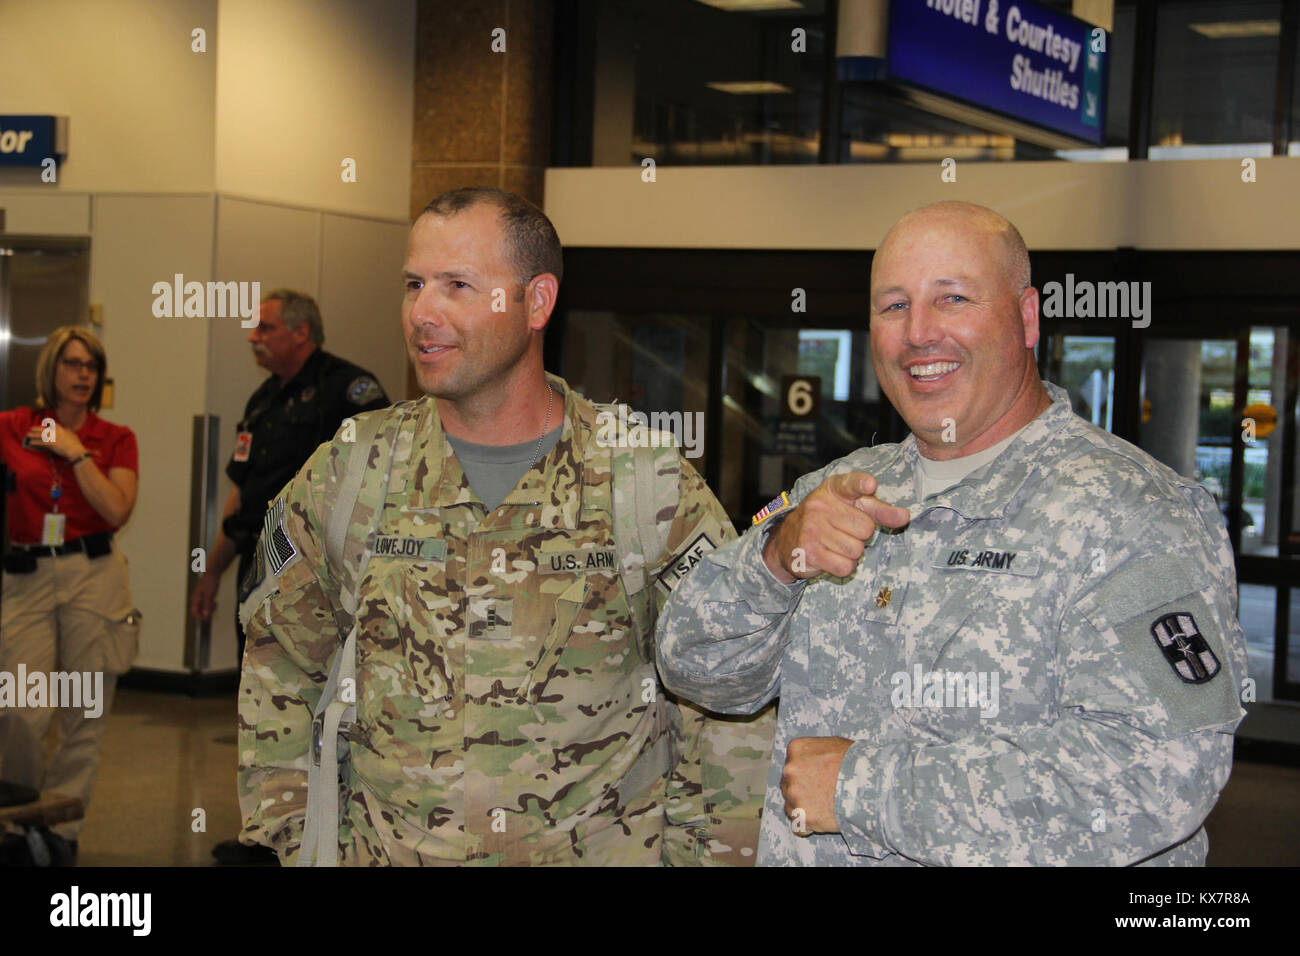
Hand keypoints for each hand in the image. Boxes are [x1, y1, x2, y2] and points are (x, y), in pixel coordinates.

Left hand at [25, 423, 86, 461]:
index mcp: (61, 429)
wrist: (75, 450)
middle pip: (43, 429)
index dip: (47, 422)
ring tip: (28, 435)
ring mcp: (52, 438)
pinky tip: (30, 442)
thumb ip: (68, 431)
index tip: (44, 422)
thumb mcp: (73, 435)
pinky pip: (40, 443)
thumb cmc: (76, 443)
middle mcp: (55, 432)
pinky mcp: (50, 444)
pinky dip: (35, 442)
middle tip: (30, 428)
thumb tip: (67, 428)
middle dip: (36, 429)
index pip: (53, 424)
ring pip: (40, 436)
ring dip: (33, 435)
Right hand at [190, 572, 220, 620]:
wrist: (212, 573)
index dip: (200, 617)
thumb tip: (206, 615)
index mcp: (195, 599)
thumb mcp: (209, 596)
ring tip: (214, 604)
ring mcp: (200, 597)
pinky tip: (214, 601)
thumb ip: (207, 606)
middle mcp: (196, 599)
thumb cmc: (210, 582)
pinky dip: (210, 605)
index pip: (194, 612)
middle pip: (199, 611)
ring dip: (209, 609)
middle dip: (206, 612)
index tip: (207, 617)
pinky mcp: (204, 596)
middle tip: (213, 609)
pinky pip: (206, 604)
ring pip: (203, 608)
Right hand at [763, 472, 909, 582]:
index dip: (861, 484)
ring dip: (852, 553)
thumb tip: (905, 517)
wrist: (788, 539)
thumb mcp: (852, 507)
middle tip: (844, 532)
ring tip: (836, 545)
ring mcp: (811, 529)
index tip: (871, 485)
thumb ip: (880, 510)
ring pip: (856, 551)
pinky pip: (844, 567)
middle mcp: (820, 506)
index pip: (850, 484)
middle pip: (865, 529)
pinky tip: (830, 557)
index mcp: (833, 489)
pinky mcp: (808, 552)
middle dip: (861, 536)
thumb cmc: (828, 519)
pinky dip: (843, 567)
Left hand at [781, 736, 852, 833]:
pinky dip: (809, 826)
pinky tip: (823, 819)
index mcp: (797, 750)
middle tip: (822, 796)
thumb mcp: (834, 745)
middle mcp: (790, 770)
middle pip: (789, 786)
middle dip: (802, 792)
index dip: (805, 774)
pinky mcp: (802, 816)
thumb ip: (815, 753)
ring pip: (791, 806)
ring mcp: (795, 794)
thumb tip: (813, 760)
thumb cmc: (857, 762)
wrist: (871, 784)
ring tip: (826, 807)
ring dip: (805, 809)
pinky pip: (799, 826)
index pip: (792, 765)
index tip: (817, 779)